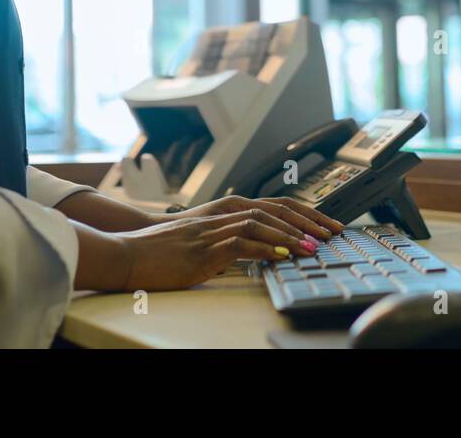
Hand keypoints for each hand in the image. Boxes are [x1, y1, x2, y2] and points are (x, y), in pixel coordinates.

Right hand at [166, 195, 343, 241]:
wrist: (129, 251)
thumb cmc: (162, 250)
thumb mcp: (202, 240)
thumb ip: (228, 239)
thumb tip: (257, 250)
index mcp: (224, 209)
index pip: (273, 205)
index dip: (302, 213)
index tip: (326, 224)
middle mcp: (222, 214)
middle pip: (273, 210)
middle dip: (306, 222)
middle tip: (331, 233)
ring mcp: (212, 230)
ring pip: (260, 223)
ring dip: (289, 235)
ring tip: (312, 246)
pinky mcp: (203, 249)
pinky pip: (240, 243)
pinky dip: (263, 248)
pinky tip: (280, 256)